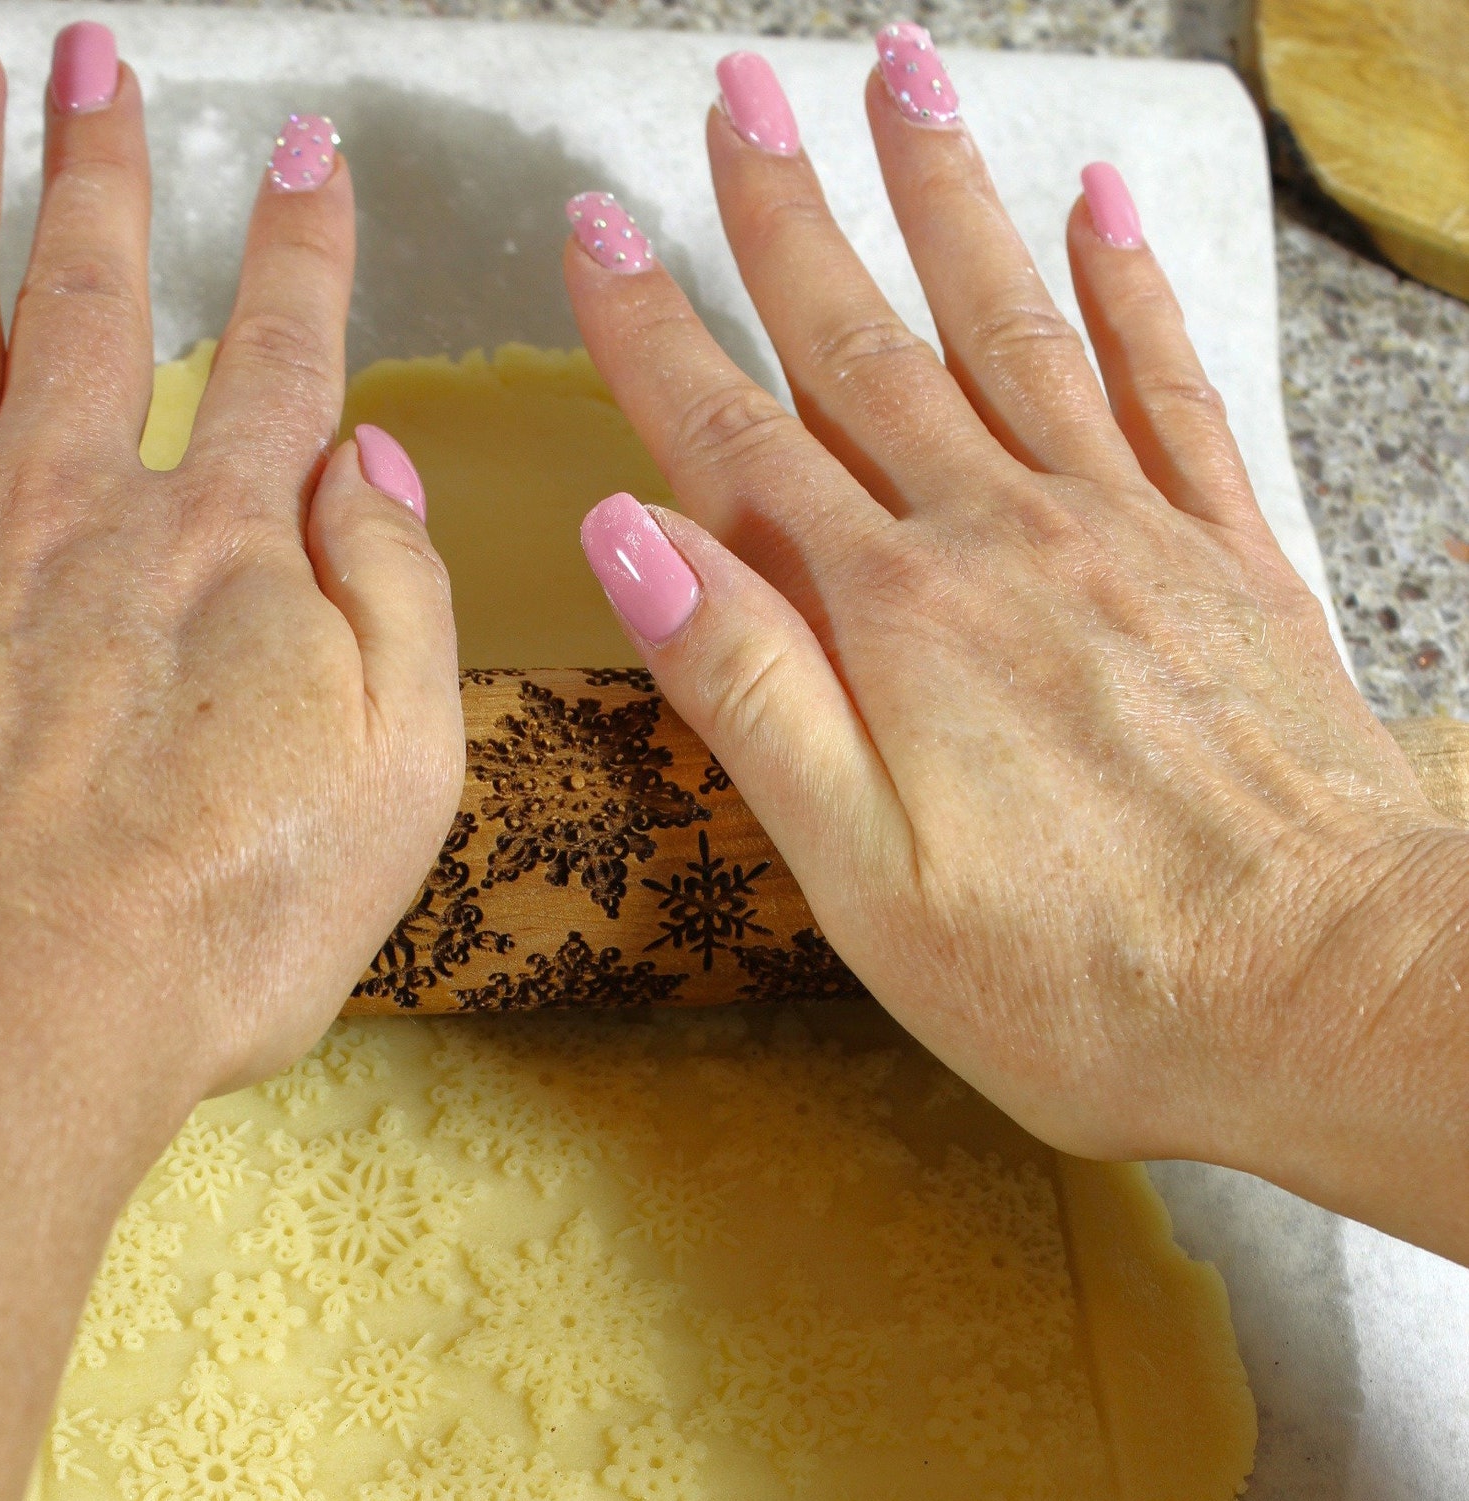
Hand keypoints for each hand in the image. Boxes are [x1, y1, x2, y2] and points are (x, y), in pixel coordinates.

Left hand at [0, 19, 460, 1133]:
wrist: (1, 1004)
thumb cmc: (213, 927)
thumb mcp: (398, 788)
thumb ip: (399, 607)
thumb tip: (374, 463)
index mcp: (238, 551)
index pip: (284, 356)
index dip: (302, 250)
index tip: (307, 158)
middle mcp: (86, 502)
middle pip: (98, 289)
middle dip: (106, 162)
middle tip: (99, 52)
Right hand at [565, 40, 1468, 1261]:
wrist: (1323, 991)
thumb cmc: (1087, 983)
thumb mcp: (870, 886)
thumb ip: (754, 701)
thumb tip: (635, 540)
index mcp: (899, 625)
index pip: (742, 445)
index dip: (657, 338)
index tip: (597, 237)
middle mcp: (1007, 541)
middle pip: (870, 348)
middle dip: (791, 214)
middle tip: (740, 91)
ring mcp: (1128, 535)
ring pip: (1013, 327)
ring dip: (947, 197)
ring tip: (899, 76)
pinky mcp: (1227, 561)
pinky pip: (1168, 385)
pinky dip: (1126, 287)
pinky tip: (1097, 206)